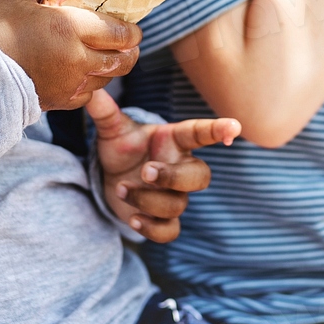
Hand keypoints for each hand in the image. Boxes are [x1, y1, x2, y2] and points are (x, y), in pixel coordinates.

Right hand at [0, 0, 140, 109]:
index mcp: (71, 28)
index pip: (120, 33)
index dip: (133, 30)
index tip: (133, 26)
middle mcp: (78, 59)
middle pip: (123, 60)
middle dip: (131, 51)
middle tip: (129, 43)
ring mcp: (71, 84)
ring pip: (108, 78)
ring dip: (111, 67)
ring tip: (105, 55)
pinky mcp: (60, 101)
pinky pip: (88, 94)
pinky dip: (91, 84)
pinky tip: (81, 73)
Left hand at [88, 88, 239, 242]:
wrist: (111, 178)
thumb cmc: (122, 148)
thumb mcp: (113, 129)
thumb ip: (104, 111)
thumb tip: (90, 91)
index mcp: (174, 141)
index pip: (200, 133)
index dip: (217, 130)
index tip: (234, 127)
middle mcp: (180, 168)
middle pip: (200, 177)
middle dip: (174, 177)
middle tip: (145, 172)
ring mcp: (174, 196)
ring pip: (177, 205)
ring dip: (147, 200)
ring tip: (121, 188)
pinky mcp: (163, 220)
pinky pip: (171, 231)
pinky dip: (152, 229)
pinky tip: (133, 218)